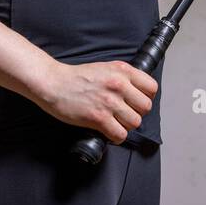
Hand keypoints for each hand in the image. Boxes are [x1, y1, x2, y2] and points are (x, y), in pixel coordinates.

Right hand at [34, 59, 157, 144]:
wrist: (54, 83)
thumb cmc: (77, 77)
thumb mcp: (105, 67)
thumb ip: (123, 77)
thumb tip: (138, 91)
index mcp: (122, 71)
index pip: (151, 88)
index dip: (146, 97)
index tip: (137, 102)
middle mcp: (119, 85)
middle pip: (146, 107)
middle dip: (137, 113)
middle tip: (124, 114)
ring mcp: (109, 102)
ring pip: (135, 122)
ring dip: (126, 125)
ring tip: (115, 122)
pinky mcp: (98, 118)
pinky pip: (120, 134)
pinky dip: (116, 137)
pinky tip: (108, 131)